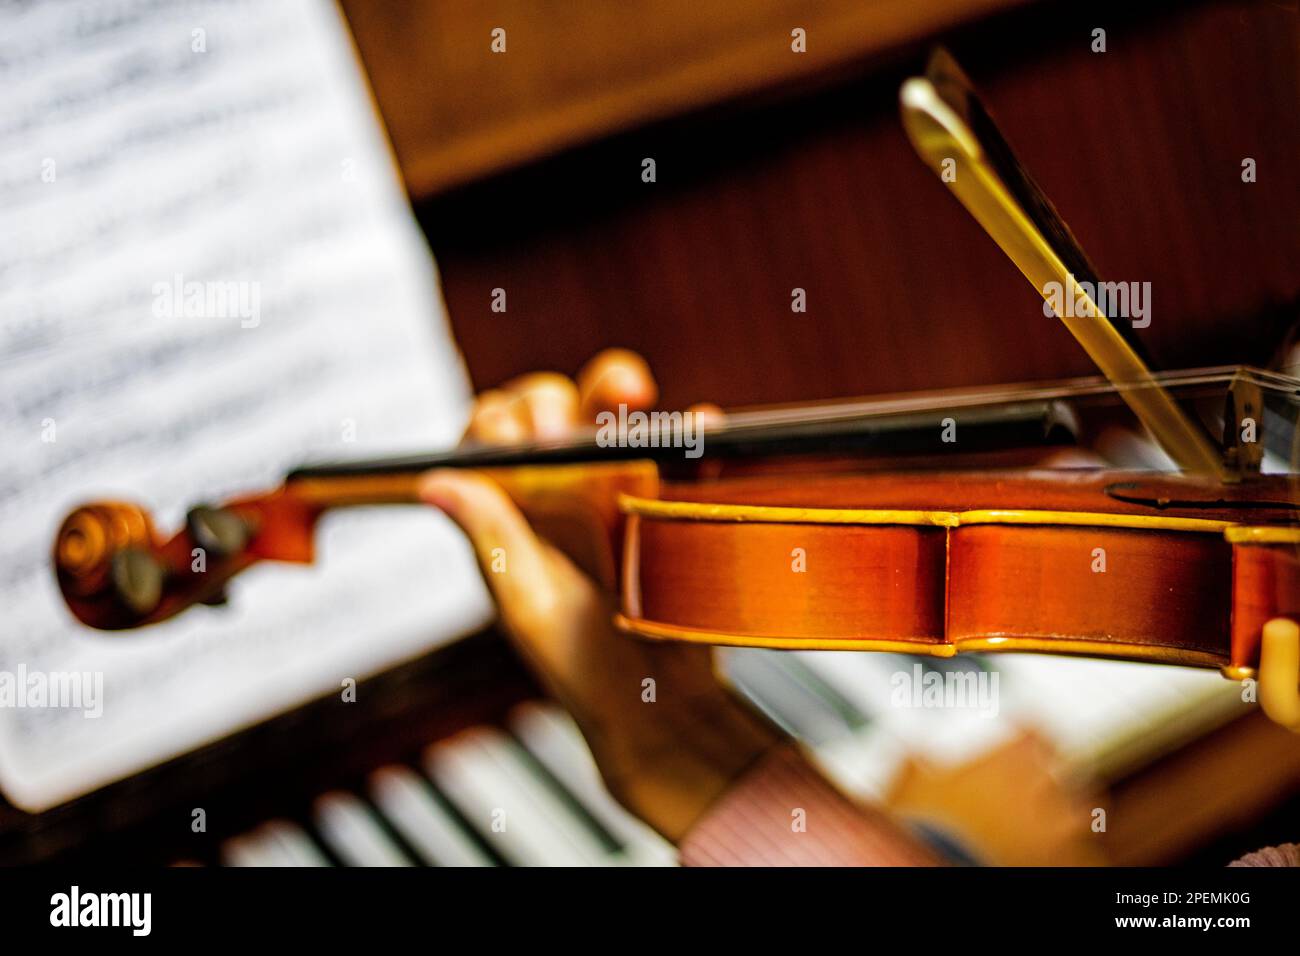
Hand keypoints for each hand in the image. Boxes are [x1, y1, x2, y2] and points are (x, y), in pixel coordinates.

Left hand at [418, 349, 782, 840]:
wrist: (661, 704)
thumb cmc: (584, 666)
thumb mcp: (527, 606)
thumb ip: (492, 538)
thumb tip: (435, 482)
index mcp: (512, 509)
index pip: (488, 434)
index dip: (496, 426)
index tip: (518, 447)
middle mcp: (561, 485)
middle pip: (547, 405)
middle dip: (550, 402)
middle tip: (563, 435)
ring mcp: (619, 482)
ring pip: (608, 407)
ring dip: (614, 387)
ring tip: (631, 398)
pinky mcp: (674, 491)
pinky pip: (681, 444)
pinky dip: (691, 428)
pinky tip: (698, 424)